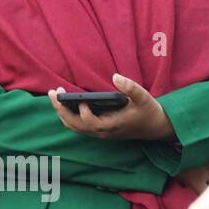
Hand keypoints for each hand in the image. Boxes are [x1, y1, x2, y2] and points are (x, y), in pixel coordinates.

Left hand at [49, 74, 174, 139]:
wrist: (156, 127)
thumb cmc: (149, 111)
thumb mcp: (143, 97)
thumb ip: (130, 87)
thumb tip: (115, 76)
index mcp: (112, 125)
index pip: (90, 123)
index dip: (83, 113)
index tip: (81, 102)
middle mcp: (102, 132)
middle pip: (75, 125)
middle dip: (61, 110)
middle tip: (52, 93)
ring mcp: (100, 133)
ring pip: (75, 127)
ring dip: (62, 113)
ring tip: (55, 96)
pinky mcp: (99, 130)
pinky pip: (79, 126)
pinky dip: (69, 116)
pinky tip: (65, 103)